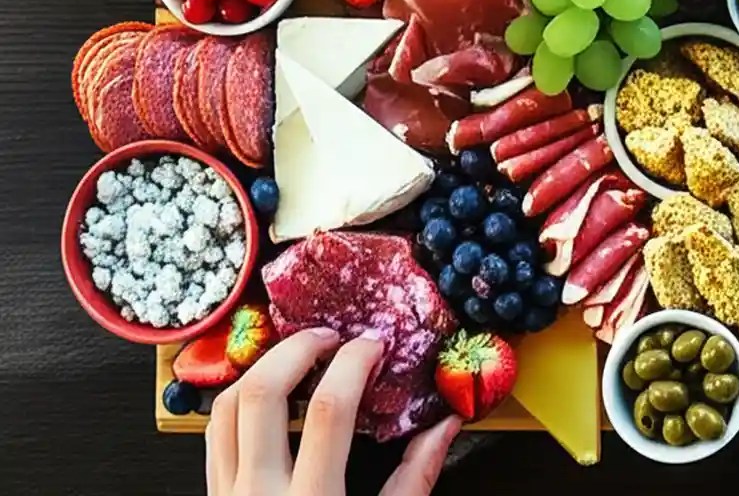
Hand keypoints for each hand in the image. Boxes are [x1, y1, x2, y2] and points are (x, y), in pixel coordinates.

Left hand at [206, 328, 462, 494]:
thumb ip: (415, 479)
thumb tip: (445, 426)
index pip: (326, 411)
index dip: (352, 364)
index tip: (373, 346)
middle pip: (261, 393)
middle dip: (297, 349)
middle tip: (332, 337)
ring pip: (226, 407)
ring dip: (263, 368)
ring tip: (300, 356)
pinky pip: (215, 433)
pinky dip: (241, 399)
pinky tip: (271, 393)